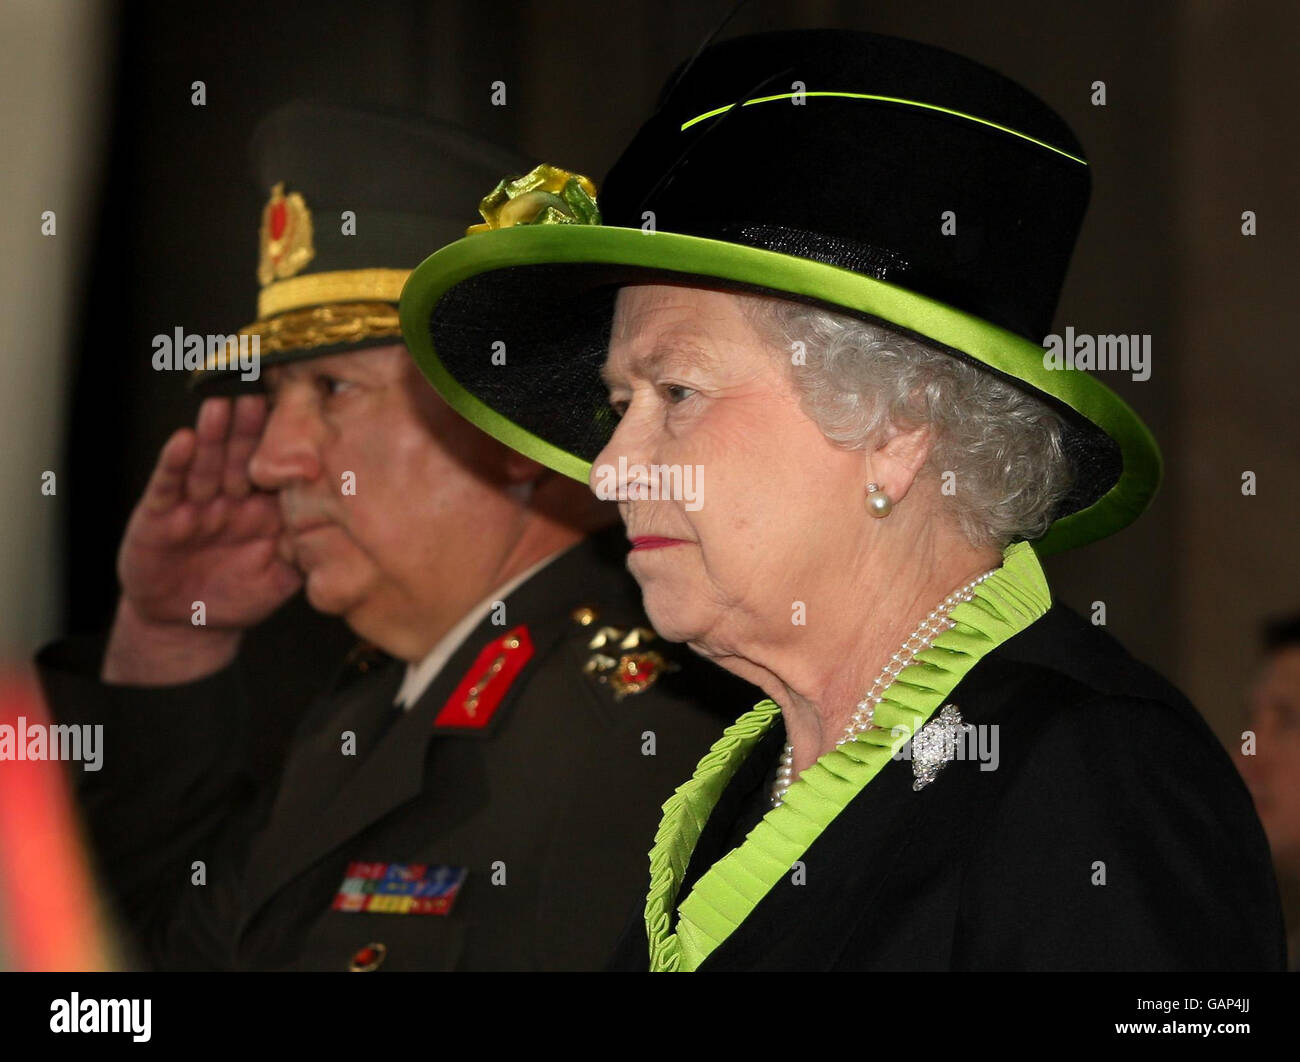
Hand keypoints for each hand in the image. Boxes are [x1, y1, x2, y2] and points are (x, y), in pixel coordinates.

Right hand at [102, 396, 301, 683]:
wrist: (187, 626)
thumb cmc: (238, 597)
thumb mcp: (283, 579)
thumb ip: (308, 555)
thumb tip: (345, 537)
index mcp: (264, 507)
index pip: (277, 468)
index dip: (286, 444)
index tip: (302, 416)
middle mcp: (231, 497)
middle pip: (241, 455)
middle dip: (250, 427)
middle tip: (260, 395)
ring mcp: (195, 502)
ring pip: (206, 461)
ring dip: (214, 434)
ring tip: (222, 406)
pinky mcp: (160, 514)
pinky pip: (168, 484)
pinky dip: (175, 462)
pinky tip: (183, 439)